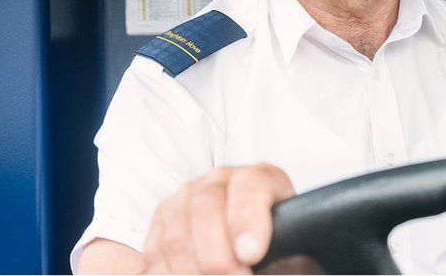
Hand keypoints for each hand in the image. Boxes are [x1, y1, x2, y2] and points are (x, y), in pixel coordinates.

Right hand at [141, 164, 298, 273]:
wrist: (251, 239)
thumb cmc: (277, 242)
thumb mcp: (290, 240)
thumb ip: (287, 253)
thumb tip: (268, 261)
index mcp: (260, 178)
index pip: (250, 185)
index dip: (247, 220)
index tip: (251, 254)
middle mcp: (220, 180)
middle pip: (206, 207)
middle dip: (217, 256)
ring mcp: (186, 197)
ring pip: (176, 234)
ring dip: (192, 271)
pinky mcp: (161, 221)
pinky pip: (154, 252)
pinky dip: (170, 273)